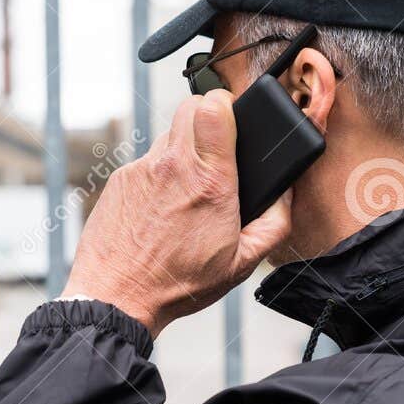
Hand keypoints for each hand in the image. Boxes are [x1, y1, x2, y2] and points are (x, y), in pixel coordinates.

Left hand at [61, 89, 291, 337]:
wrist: (118, 297)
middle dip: (207, 117)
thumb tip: (285, 194)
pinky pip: (147, 161)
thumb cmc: (178, 284)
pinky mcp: (120, 179)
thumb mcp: (242, 263)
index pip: (214, 107)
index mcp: (210, 182)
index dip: (226, 105)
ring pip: (168, 134)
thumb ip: (275, 224)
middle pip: (190, 106)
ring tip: (190, 187)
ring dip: (184, 149)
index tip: (233, 120)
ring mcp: (142, 170)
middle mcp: (173, 167)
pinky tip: (163, 206)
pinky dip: (159, 174)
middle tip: (217, 147)